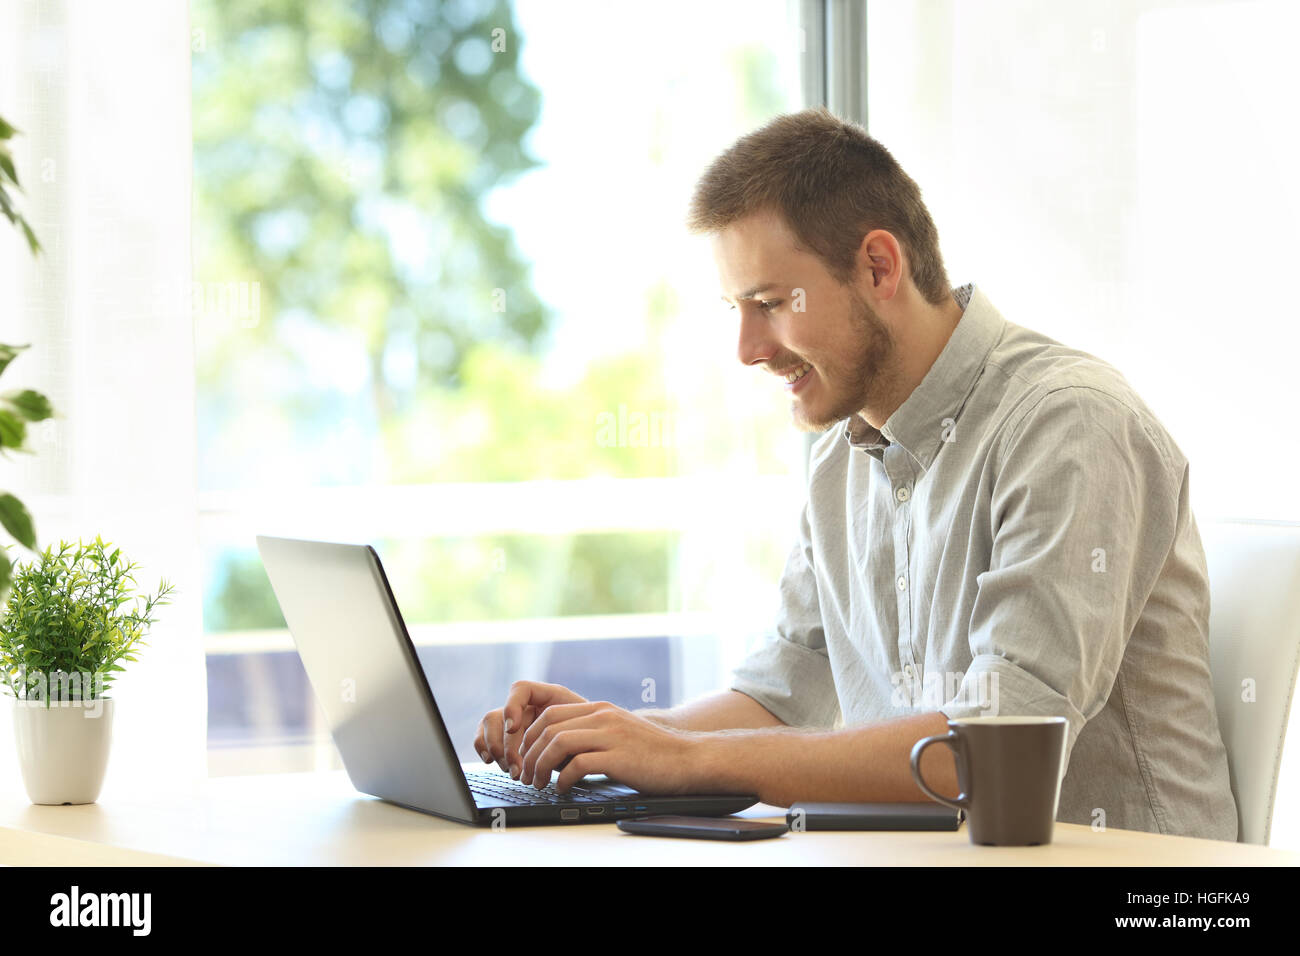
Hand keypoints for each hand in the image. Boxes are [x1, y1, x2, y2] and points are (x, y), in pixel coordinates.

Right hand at [473, 680, 587, 777]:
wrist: (593, 751)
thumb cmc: (591, 738)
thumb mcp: (585, 731)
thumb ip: (568, 732)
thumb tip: (547, 747)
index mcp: (548, 696)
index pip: (520, 689)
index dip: (511, 706)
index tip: (513, 728)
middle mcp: (529, 706)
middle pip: (501, 714)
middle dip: (506, 745)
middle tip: (518, 768)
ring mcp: (516, 721)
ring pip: (489, 725)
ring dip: (497, 750)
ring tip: (514, 771)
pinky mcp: (508, 739)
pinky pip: (485, 737)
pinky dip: (485, 749)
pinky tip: (492, 761)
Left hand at [516, 700, 700, 794]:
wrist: (688, 759)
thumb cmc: (654, 752)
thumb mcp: (620, 731)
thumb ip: (594, 732)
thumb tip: (561, 751)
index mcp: (601, 709)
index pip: (551, 714)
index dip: (531, 736)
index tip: (527, 756)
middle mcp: (604, 716)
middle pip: (549, 727)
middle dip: (530, 753)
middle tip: (527, 774)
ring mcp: (612, 735)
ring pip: (558, 743)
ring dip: (542, 766)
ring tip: (539, 784)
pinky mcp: (619, 757)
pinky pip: (579, 764)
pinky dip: (564, 779)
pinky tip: (564, 789)